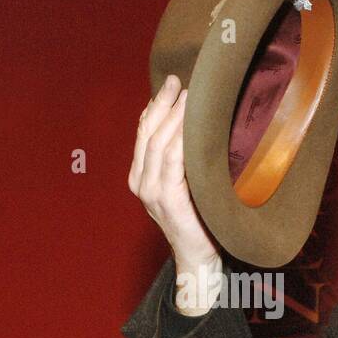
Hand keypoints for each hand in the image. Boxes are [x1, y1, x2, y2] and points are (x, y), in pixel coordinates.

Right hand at [129, 74, 219, 272]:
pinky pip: (172, 160)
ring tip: (189, 97)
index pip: (142, 134)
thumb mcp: (184, 184)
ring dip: (174, 117)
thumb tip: (191, 126)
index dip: (154, 107)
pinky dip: (182, 139)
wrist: (198, 256)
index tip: (169, 85)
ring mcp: (150, 191)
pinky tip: (192, 124)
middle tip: (178, 82)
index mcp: (140, 177)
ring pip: (158, 143)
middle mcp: (140, 183)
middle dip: (163, 104)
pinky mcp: (166, 198)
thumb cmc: (197, 219)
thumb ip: (179, 161)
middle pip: (148, 133)